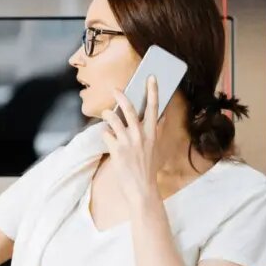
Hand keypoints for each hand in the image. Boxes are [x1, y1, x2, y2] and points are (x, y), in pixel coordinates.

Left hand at [99, 75, 160, 206]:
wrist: (142, 188)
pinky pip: (106, 134)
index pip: (153, 108)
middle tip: (114, 89)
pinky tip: (108, 138)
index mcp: (152, 133)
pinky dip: (105, 134)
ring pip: (113, 119)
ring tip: (106, 114)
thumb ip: (155, 131)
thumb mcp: (155, 148)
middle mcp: (141, 135)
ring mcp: (128, 142)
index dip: (152, 91)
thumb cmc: (148, 169)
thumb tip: (160, 116)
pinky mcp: (117, 150)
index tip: (150, 78)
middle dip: (121, 96)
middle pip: (129, 109)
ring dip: (108, 114)